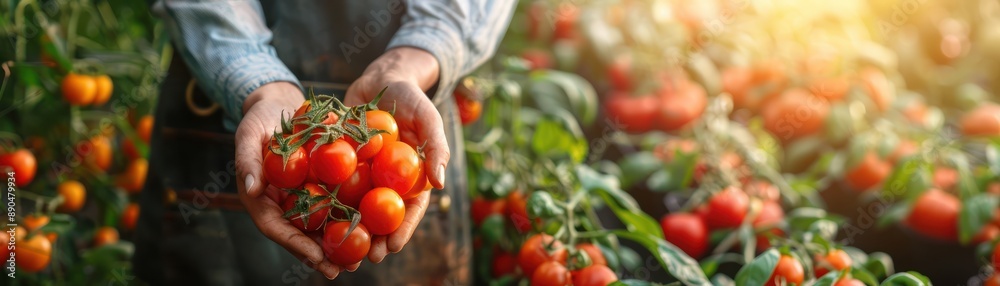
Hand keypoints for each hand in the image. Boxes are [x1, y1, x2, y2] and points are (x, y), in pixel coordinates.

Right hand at [234, 82, 347, 278]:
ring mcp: (301, 196)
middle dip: (321, 254)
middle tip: (343, 270)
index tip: (317, 258)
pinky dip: (349, 217)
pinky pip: (335, 204)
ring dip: (338, 244)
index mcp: (260, 198)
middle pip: (301, 235)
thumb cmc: (259, 117)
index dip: (296, 245)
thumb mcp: (248, 133)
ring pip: (320, 225)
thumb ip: (247, 160)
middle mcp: (281, 203)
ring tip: (360, 260)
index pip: (276, 228)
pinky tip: (370, 227)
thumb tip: (252, 189)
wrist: (279, 102)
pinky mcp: (320, 185)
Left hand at [345, 47, 448, 261]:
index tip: (393, 247)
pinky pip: (333, 185)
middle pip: (381, 217)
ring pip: (355, 207)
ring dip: (348, 229)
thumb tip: (440, 183)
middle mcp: (388, 181)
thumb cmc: (411, 97)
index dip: (402, 231)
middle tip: (364, 258)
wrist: (381, 77)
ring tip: (337, 249)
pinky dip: (324, 201)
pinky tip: (312, 218)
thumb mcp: (428, 117)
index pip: (410, 211)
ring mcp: (365, 175)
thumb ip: (437, 146)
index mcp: (412, 178)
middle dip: (373, 239)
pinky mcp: (341, 165)